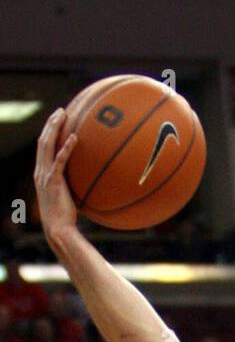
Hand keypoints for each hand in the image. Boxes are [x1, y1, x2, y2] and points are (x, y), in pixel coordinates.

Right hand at [34, 109, 78, 241]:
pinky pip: (60, 161)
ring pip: (47, 145)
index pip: (43, 147)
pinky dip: (66, 148)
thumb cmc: (65, 216)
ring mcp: (45, 176)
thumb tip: (87, 179)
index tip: (57, 120)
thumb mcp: (66, 196)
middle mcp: (40, 172)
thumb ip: (71, 184)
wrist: (59, 230)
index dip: (48, 132)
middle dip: (51, 124)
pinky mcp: (54, 182)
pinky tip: (74, 138)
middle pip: (42, 141)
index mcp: (41, 173)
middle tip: (61, 111)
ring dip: (55, 128)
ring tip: (63, 115)